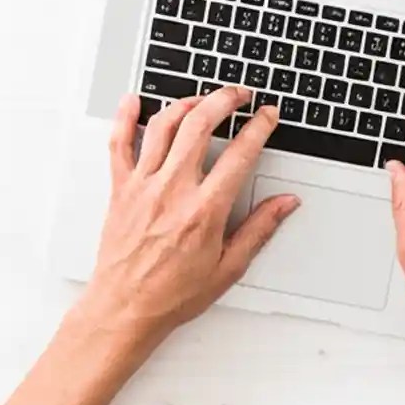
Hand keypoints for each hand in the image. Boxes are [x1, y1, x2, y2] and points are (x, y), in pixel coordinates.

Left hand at [79, 87, 299, 345]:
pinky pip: (119, 144)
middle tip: (239, 94)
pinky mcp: (121, 190)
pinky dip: (125, 117)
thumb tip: (285, 204)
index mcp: (204, 210)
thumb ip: (260, 228)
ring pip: (163, 126)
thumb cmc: (172, 294)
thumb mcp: (229, 267)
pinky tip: (134, 101)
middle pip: (200, 125)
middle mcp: (172, 191)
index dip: (259, 128)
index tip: (267, 117)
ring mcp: (143, 186)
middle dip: (224, 100)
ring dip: (187, 103)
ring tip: (203, 98)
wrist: (125, 309)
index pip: (240, 154)